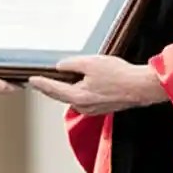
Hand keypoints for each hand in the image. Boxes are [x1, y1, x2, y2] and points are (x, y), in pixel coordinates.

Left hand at [28, 55, 167, 114]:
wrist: (140, 87)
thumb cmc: (119, 75)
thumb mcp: (91, 63)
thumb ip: (72, 65)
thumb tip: (61, 67)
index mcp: (78, 97)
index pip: (53, 90)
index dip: (41, 84)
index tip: (32, 80)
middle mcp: (83, 107)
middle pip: (61, 96)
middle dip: (50, 88)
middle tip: (39, 82)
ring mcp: (92, 109)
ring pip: (72, 98)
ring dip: (64, 90)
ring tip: (56, 81)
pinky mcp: (101, 107)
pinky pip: (83, 99)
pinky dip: (77, 92)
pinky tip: (79, 84)